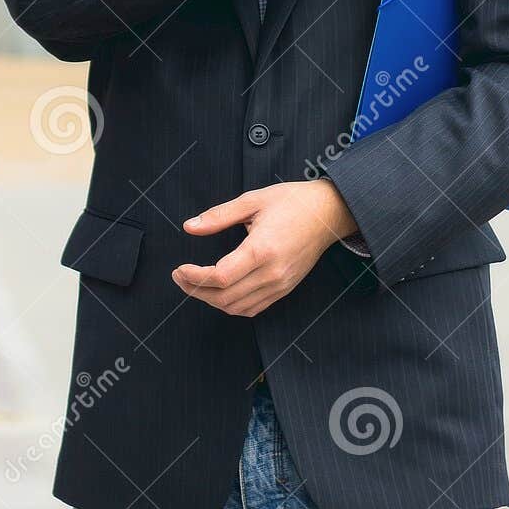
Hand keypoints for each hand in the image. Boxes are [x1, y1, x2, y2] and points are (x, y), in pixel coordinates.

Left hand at [172, 180, 355, 317]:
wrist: (328, 212)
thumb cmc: (292, 202)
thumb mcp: (252, 200)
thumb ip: (219, 216)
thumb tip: (190, 226)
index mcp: (261, 249)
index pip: (219, 277)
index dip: (193, 277)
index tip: (179, 269)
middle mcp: (272, 273)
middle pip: (224, 298)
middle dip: (196, 290)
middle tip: (180, 277)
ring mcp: (280, 284)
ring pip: (237, 308)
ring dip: (211, 300)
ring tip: (195, 283)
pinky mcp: (285, 289)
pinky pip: (253, 308)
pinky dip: (231, 305)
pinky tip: (220, 292)